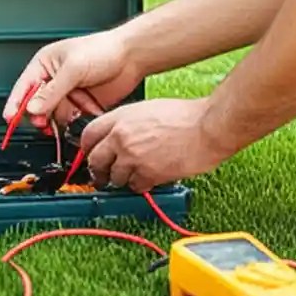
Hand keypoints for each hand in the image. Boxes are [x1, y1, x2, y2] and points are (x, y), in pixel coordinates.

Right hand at [3, 29, 143, 130]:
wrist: (131, 57)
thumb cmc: (102, 50)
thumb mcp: (73, 69)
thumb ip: (52, 91)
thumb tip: (33, 108)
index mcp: (45, 64)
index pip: (24, 87)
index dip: (16, 103)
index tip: (10, 117)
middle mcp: (53, 80)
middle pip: (37, 105)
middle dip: (41, 114)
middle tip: (45, 121)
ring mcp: (67, 94)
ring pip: (54, 116)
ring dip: (62, 118)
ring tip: (74, 110)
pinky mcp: (81, 105)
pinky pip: (71, 120)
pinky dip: (77, 120)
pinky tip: (86, 112)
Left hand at [79, 97, 231, 192]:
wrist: (207, 126)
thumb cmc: (186, 116)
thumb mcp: (148, 109)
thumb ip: (128, 123)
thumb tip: (118, 136)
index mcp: (121, 117)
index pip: (88, 135)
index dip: (87, 149)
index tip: (91, 155)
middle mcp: (122, 137)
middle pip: (95, 160)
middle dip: (99, 170)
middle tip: (104, 176)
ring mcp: (133, 157)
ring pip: (115, 177)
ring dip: (123, 179)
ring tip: (136, 174)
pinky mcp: (148, 174)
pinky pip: (135, 187)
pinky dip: (141, 185)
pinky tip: (151, 178)